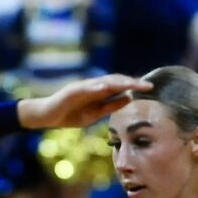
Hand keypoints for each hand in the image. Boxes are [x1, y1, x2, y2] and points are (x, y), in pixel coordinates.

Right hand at [18, 74, 153, 129]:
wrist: (48, 116)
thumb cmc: (71, 114)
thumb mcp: (96, 113)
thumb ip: (111, 105)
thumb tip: (129, 98)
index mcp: (99, 92)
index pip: (120, 86)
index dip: (134, 86)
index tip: (149, 88)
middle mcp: (92, 86)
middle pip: (115, 81)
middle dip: (131, 82)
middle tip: (147, 85)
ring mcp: (82, 87)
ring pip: (103, 81)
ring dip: (118, 82)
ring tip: (132, 84)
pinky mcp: (71, 91)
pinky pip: (85, 88)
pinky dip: (95, 87)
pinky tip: (106, 87)